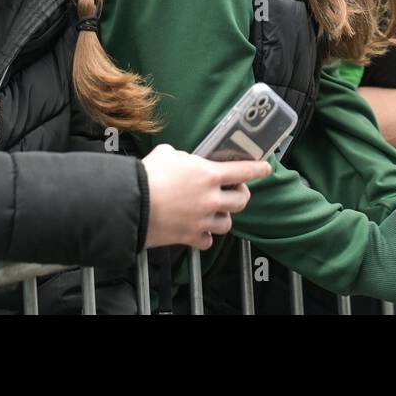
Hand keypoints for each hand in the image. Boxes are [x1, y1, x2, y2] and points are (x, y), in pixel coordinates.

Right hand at [142, 144, 270, 248]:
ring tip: (214, 212)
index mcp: (209, 175)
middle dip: (240, 196)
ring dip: (223, 217)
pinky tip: (200, 229)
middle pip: (241, 201)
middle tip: (234, 193)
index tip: (266, 168)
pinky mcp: (189, 236)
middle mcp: (210, 199)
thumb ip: (183, 158)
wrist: (130, 204)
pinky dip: (206, 236)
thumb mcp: (168, 154)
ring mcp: (202, 220)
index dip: (258, 169)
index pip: (243, 171)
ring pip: (227, 224)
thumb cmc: (148, 176)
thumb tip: (184, 161)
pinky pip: (207, 241)